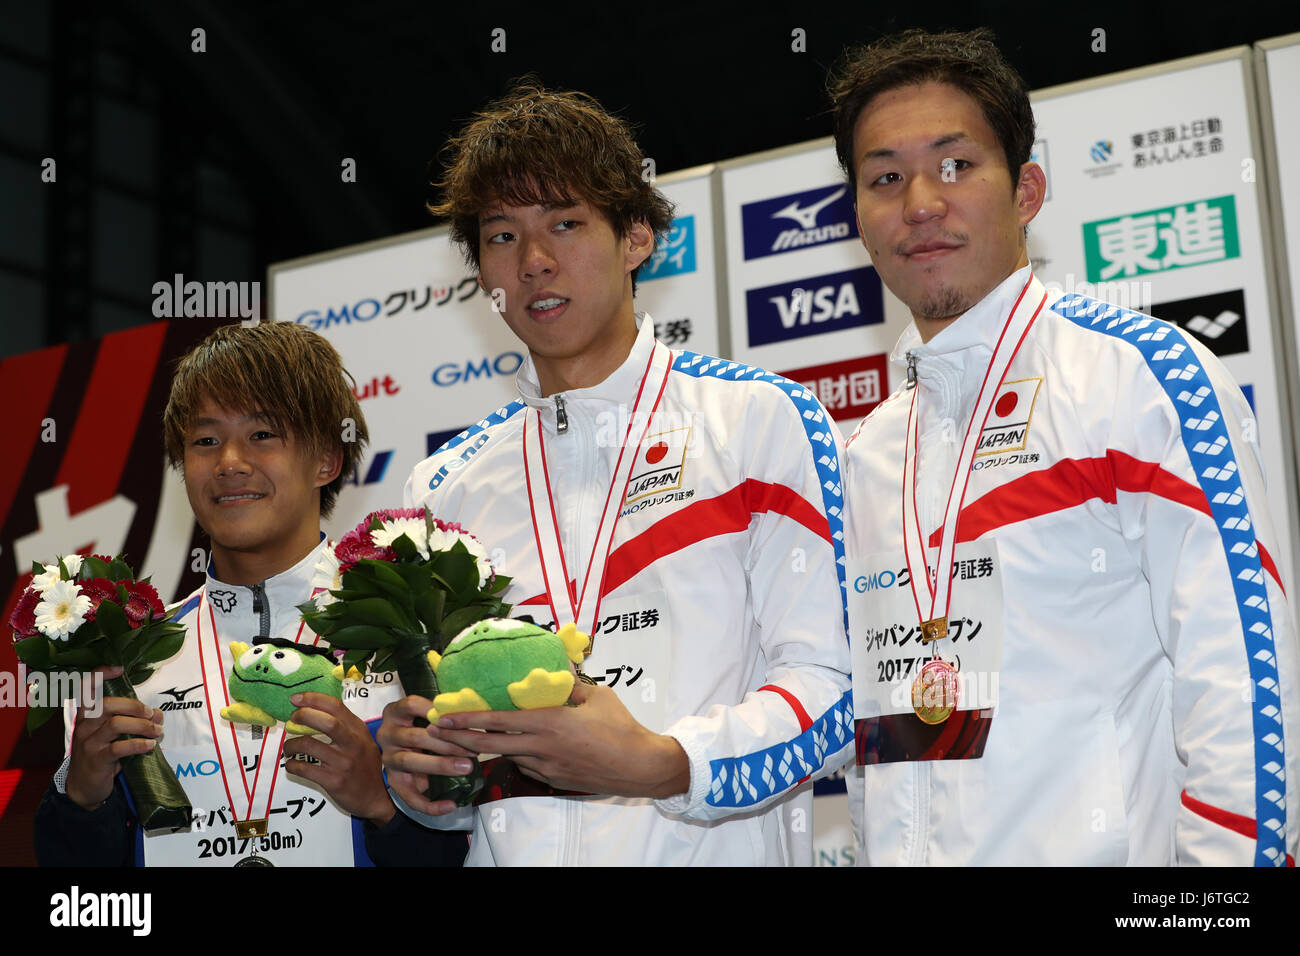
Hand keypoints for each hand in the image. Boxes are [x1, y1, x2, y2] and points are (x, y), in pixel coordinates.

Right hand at [65, 665, 162, 810]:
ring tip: (157, 732)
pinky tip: (150, 745)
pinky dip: (139, 744)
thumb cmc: (103, 754)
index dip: (99, 675)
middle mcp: (84, 725)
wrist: (85, 787)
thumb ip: (135, 720)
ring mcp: (88, 742)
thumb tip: (159, 713)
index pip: (86, 689)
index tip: (119, 669)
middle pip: (107, 704)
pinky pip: (119, 747)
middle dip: (135, 707)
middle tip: (152, 716)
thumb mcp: (116, 735)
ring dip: (143, 726)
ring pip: (116, 724)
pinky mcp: (97, 759)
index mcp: (87, 715)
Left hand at [282, 692, 393, 825]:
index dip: (312, 699)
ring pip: (309, 745)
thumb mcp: (363, 740)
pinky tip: (292, 764)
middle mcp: (353, 744)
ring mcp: (343, 763)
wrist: (375, 797)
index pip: (335, 706)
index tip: (296, 698)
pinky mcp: (334, 781)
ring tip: (288, 747)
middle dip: (304, 715)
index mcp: (358, 730)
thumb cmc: (365, 766)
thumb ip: (344, 726)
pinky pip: (304, 769)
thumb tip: (313, 711)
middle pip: (326, 722)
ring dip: (291, 744)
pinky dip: (292, 764)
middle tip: (292, 718)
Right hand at [376, 695, 478, 816]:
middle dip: (446, 744)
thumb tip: (474, 712)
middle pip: (414, 737)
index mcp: (396, 712)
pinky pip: (409, 796)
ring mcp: (388, 758)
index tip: (459, 717)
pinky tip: (450, 805)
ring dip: (440, 766)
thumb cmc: (423, 727)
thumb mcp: (429, 716)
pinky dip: (430, 804)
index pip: (411, 705)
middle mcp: (387, 734)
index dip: (434, 710)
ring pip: (409, 762)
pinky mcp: (393, 781)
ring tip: (466, 768)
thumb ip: (445, 715)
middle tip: (472, 749)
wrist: (405, 750)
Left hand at [435, 682, 689, 797]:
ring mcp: (547, 767)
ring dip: (494, 748)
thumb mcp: (597, 696)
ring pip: (510, 756)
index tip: (445, 717)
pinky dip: (520, 756)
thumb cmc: (621, 727)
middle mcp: (541, 747)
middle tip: (440, 732)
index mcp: (549, 723)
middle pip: (491, 745)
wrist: (638, 766)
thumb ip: (571, 684)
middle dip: (462, 738)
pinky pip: (529, 766)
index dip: (469, 719)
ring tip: (478, 736)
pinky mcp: (555, 780)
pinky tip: (522, 747)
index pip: (499, 721)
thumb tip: (558, 668)